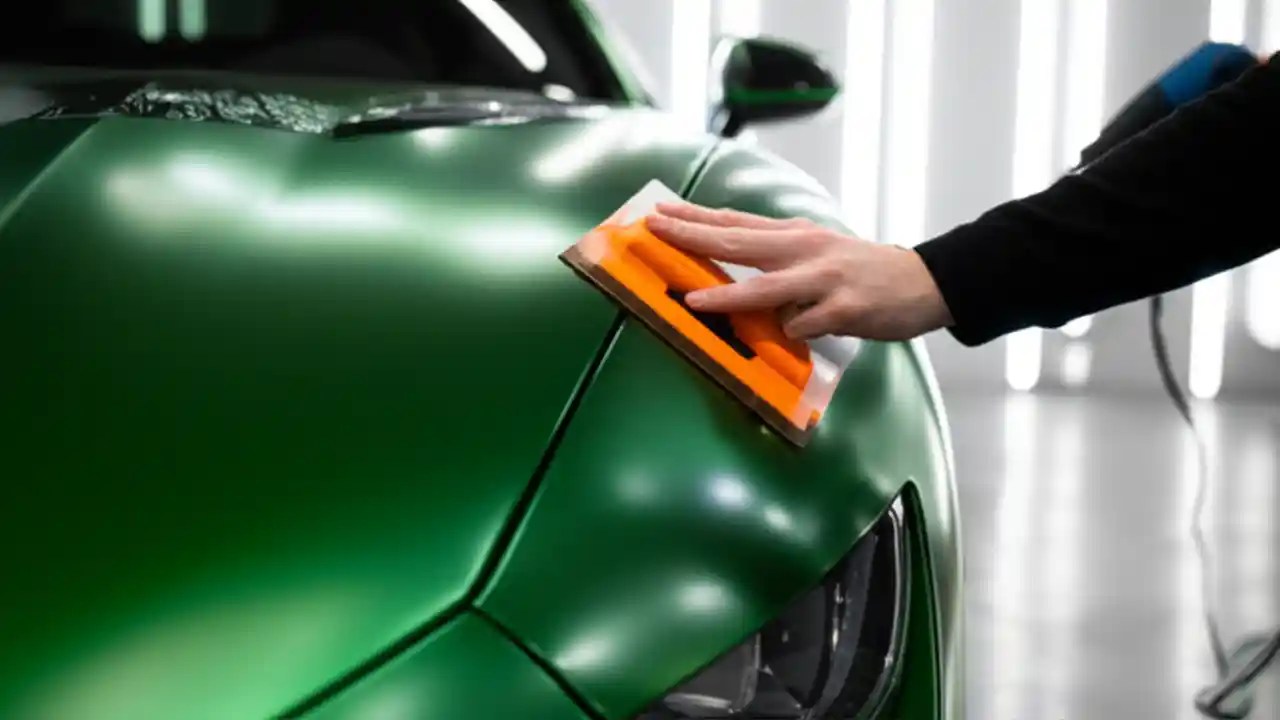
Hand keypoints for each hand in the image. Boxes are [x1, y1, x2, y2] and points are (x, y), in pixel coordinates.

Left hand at [645, 202, 953, 340]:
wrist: (924, 282)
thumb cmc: (860, 271)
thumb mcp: (817, 251)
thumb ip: (776, 256)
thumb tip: (730, 262)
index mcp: (795, 235)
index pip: (736, 221)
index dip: (696, 216)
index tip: (660, 211)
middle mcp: (805, 249)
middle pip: (740, 241)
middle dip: (694, 234)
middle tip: (657, 228)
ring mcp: (825, 278)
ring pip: (768, 286)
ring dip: (729, 294)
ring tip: (694, 299)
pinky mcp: (845, 308)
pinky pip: (805, 325)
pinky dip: (795, 331)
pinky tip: (802, 333)